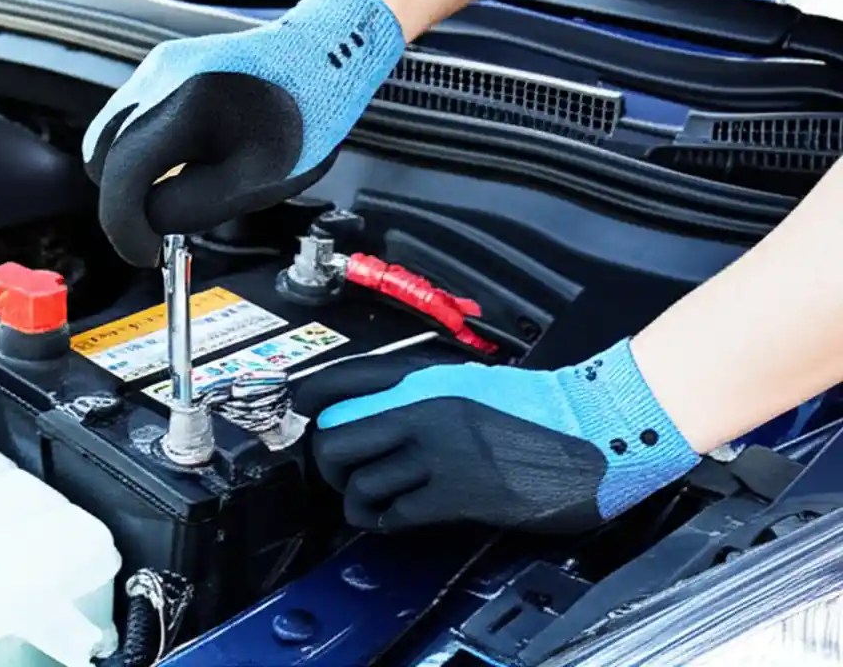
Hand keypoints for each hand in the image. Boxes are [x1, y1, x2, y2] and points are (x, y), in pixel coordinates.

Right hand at [82, 0, 405, 266]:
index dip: (123, 226)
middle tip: (156, 227)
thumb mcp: (253, 184)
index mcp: (182, 108)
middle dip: (123, 199)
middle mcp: (159, 78)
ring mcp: (158, 65)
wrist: (325, 59)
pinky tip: (180, 160)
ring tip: (172, 192)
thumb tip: (149, 220)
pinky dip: (142, 146)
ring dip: (129, 172)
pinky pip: (132, 114)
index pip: (120, 176)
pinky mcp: (164, 63)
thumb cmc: (305, 117)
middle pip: (102, 156)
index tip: (144, 253)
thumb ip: (190, 208)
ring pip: (111, 133)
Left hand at [292, 339, 700, 533]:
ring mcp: (439, 453)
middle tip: (342, 471)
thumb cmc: (539, 409)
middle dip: (329, 462)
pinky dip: (383, 521)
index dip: (308, 404)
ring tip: (368, 499)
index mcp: (423, 378)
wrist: (597, 430)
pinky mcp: (458, 494)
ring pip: (358, 480)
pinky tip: (392, 517)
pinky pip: (394, 513)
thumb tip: (367, 415)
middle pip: (333, 438)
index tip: (302, 418)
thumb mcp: (466, 385)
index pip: (336, 383)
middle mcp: (422, 410)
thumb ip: (416, 395)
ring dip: (355, 497)